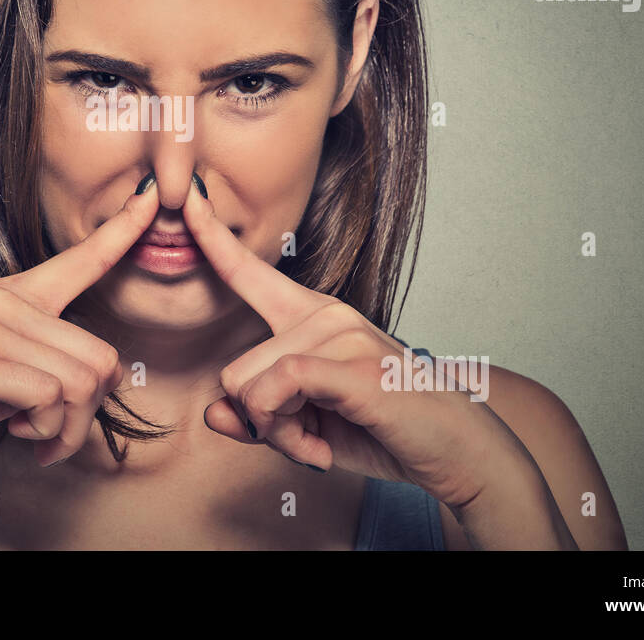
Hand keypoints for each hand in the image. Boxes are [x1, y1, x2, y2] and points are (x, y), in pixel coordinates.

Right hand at [0, 179, 160, 484]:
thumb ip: (44, 364)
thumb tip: (97, 381)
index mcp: (13, 295)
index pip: (80, 258)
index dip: (123, 230)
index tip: (152, 195)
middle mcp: (5, 300)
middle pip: (100, 358)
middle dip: (88, 415)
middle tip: (53, 437)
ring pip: (80, 383)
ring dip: (65, 429)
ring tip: (32, 436)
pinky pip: (50, 399)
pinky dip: (44, 431)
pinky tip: (15, 433)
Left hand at [184, 179, 542, 515]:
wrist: (457, 450)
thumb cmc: (383, 430)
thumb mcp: (308, 426)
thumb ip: (259, 416)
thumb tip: (212, 414)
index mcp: (311, 316)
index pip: (250, 272)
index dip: (211, 237)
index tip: (186, 194)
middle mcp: (323, 314)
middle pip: (232, 373)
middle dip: (259, 423)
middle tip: (307, 437)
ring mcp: (340, 334)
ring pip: (249, 390)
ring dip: (277, 434)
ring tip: (322, 440)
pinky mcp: (350, 364)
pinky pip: (276, 392)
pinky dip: (289, 436)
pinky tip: (322, 450)